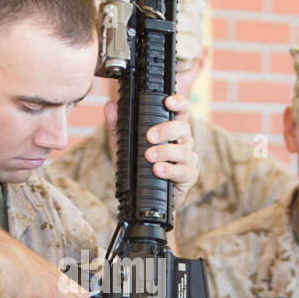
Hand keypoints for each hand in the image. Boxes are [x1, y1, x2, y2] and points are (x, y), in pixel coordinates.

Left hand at [103, 91, 198, 210]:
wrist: (144, 196)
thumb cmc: (139, 165)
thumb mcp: (124, 144)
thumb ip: (117, 125)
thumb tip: (110, 106)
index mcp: (171, 128)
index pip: (181, 110)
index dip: (179, 103)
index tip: (168, 101)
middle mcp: (183, 141)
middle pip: (183, 128)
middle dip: (166, 130)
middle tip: (149, 136)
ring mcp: (188, 158)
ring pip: (183, 150)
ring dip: (165, 152)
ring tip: (149, 156)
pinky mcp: (189, 176)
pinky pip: (183, 171)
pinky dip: (170, 170)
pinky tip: (158, 170)